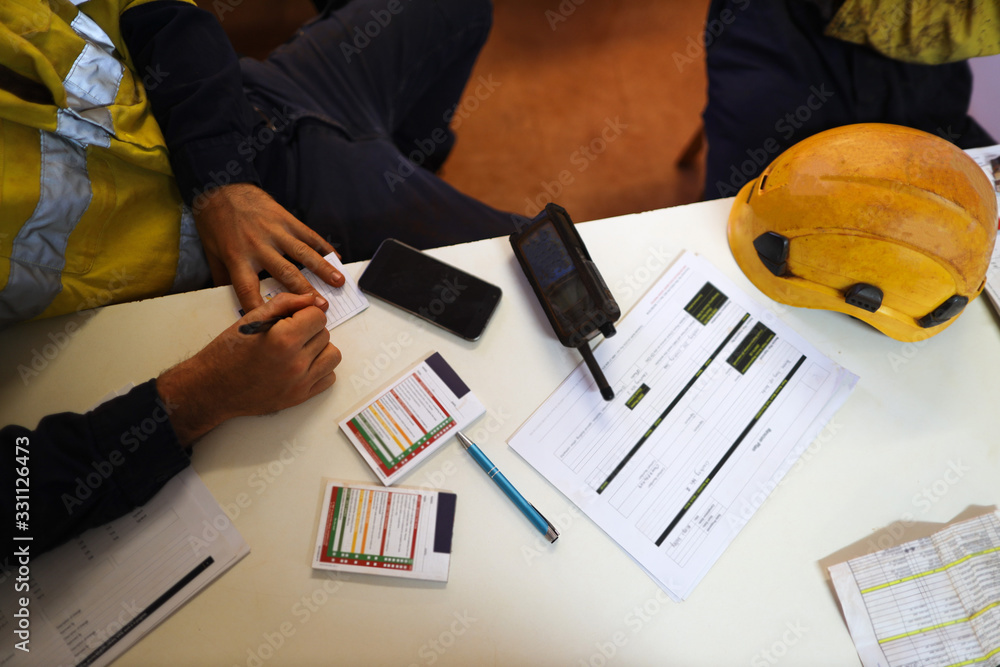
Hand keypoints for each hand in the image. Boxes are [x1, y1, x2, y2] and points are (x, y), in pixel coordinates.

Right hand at [157, 292, 341, 444]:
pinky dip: (319, 369)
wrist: (212, 388)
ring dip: (318, 349)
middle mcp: (295, 362)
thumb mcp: (252, 319)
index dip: (304, 314)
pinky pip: (329, 377)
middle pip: (324, 334)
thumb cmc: (228, 352)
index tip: (291, 319)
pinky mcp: (301, 397)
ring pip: (332, 355)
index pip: (318, 316)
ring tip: (297, 349)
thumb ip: (285, 303)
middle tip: (288, 335)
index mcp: (283, 339)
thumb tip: (313, 299)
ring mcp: (300, 382)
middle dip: (309, 330)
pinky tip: (301, 365)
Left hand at [193, 183, 344, 312]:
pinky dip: (323, 246)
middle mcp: (258, 246)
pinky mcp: (285, 218)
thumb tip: (233, 304)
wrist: (221, 187)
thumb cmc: (215, 222)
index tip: (277, 325)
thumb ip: (223, 278)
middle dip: (304, 292)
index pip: (249, 290)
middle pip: (285, 273)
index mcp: (237, 258)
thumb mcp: (212, 252)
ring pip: (302, 253)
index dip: (262, 309)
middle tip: (322, 307)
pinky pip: (308, 234)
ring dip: (322, 268)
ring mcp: (275, 231)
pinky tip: (336, 257)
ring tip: (338, 282)